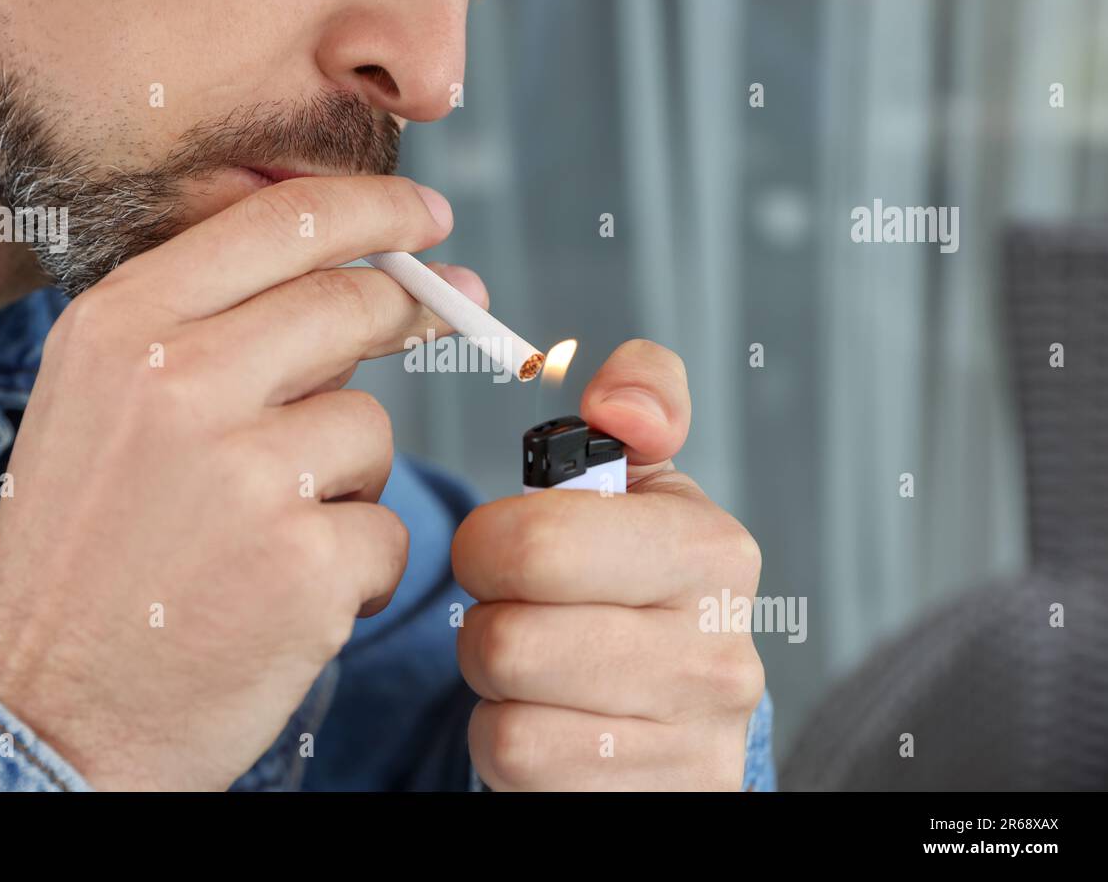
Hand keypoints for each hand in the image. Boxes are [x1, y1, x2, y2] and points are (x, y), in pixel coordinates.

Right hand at [0, 176, 486, 789]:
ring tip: (264, 538)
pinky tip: (280, 600)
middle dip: (408, 314)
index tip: (428, 215)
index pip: (285, 221)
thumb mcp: (103, 406)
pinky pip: (385, 530)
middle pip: (353, 305)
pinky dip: (353, 567)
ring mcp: (249, 476)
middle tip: (444, 319)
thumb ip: (212, 331)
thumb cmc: (86, 555)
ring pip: (372, 431)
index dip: (378, 208)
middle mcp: (182, 384)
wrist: (43, 712)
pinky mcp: (306, 565)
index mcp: (124, 328)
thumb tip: (362, 281)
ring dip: (345, 481)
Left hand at [453, 339, 764, 789]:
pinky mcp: (658, 806)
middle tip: (518, 612)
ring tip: (540, 670)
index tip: (507, 547)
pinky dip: (509, 748)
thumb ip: (639, 399)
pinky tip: (554, 724)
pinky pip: (519, 772)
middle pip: (507, 642)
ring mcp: (694, 749)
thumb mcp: (641, 479)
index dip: (487, 544)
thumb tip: (621, 403)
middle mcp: (720, 659)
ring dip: (496, 691)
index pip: (534, 546)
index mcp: (711, 552)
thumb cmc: (633, 575)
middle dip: (487, 621)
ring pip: (506, 719)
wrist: (671, 704)